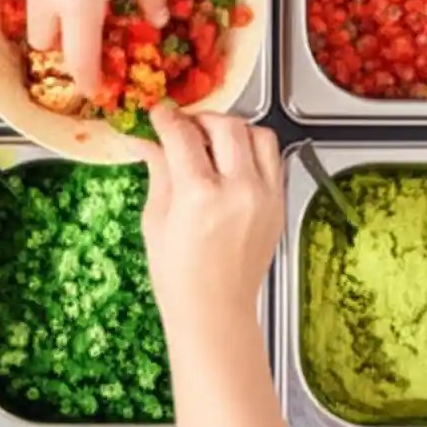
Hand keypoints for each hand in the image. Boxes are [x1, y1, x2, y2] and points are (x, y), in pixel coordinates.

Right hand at [21, 0, 168, 94]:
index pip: (79, 64)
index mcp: (81, 4)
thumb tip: (155, 16)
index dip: (91, 85)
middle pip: (45, 44)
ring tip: (90, 1)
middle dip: (66, 52)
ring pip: (37, 12)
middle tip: (96, 44)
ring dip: (58, 20)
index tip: (102, 93)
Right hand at [130, 106, 283, 323]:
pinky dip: (253, 151)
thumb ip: (159, 171)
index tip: (159, 115)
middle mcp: (239, 190)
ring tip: (214, 142)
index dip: (167, 119)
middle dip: (202, 119)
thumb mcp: (156, 219)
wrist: (215, 311)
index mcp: (200, 195)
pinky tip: (233, 163)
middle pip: (227, 125)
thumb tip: (147, 140)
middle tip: (186, 129)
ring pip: (259, 135)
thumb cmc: (178, 274)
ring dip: (234, 130)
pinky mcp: (280, 204)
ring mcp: (265, 196)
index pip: (183, 136)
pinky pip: (273, 159)